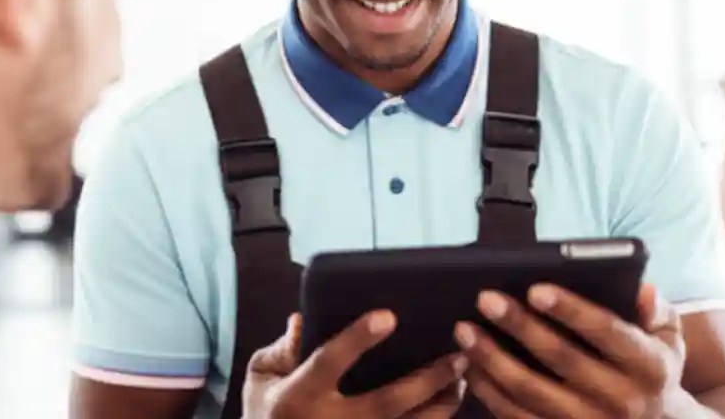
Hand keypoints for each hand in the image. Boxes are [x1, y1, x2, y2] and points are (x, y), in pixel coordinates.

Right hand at [244, 311, 466, 418]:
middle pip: (387, 404)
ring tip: (463, 381)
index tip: (388, 316)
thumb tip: (302, 318)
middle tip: (457, 356)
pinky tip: (448, 407)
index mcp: (299, 396)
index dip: (358, 340)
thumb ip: (282, 349)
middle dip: (426, 381)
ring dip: (440, 407)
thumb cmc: (266, 414)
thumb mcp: (261, 378)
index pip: (330, 363)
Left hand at [455, 284, 685, 418]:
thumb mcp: (668, 339)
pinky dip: (488, 391)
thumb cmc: (651, 368)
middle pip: (561, 359)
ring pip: (530, 392)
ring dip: (492, 359)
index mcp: (649, 367)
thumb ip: (656, 310)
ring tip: (465, 330)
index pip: (606, 332)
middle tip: (486, 299)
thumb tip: (641, 289)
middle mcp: (621, 401)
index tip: (536, 288)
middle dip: (519, 325)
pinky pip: (516, 416)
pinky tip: (469, 364)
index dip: (571, 310)